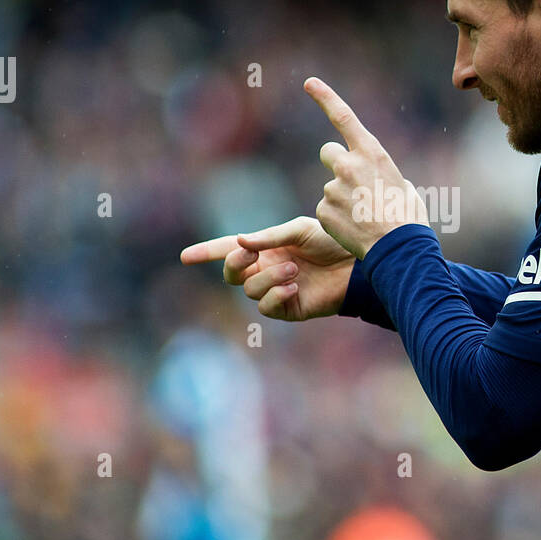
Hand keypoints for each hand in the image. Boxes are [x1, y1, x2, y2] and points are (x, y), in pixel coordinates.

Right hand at [179, 215, 354, 320]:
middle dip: (235, 264)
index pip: (228, 250)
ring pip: (250, 290)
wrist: (355, 266)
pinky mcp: (287, 309)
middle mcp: (265, 270)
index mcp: (265, 249)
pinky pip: (266, 306)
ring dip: (267, 277)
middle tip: (251, 255)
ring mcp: (275, 290)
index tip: (185, 256)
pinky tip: (294, 287)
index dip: (206, 252)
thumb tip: (240, 242)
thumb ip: (269, 237)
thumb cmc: (331, 243)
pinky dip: (276, 295)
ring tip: (294, 269)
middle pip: (232, 274)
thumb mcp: (299, 231)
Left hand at [306, 76, 429, 259]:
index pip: (343, 116)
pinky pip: (325, 210)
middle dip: (337, 164)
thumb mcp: (404, 185)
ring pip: (330, 187)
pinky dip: (336, 219)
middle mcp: (348, 164)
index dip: (324, 96)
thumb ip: (383, 173)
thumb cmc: (409, 217)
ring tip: (364, 216)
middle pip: (328, 152)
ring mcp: (333, 188)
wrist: (400, 249)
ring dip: (342, 198)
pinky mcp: (323, 211)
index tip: (309, 83)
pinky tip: (354, 229)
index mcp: (371, 152)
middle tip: (355, 186)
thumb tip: (379, 179)